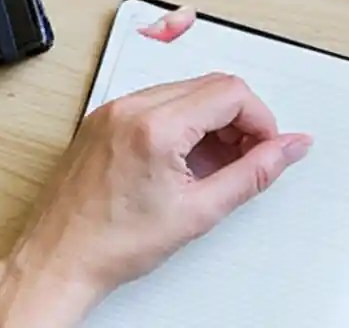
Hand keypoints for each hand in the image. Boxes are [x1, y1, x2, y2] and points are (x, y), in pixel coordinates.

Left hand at [0, 8, 312, 326]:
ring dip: (210, 121)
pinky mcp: (103, 120)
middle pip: (211, 86)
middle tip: (244, 159)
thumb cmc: (112, 245)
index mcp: (155, 126)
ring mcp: (112, 111)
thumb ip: (254, 173)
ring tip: (210, 167)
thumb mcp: (199, 211)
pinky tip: (182, 162)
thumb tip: (290, 147)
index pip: (231, 93)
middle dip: (239, 119)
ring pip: (185, 91)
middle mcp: (130, 108)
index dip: (260, 120)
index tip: (266, 148)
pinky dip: (181, 123)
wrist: (59, 261)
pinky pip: (156, 102)